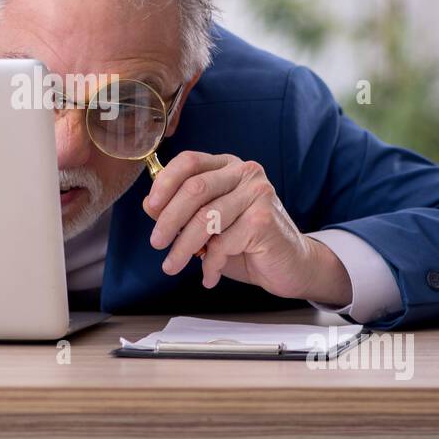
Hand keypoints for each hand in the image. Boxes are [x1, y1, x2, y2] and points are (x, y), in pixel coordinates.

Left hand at [143, 151, 352, 305]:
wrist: (289, 265)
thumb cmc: (245, 243)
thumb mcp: (207, 225)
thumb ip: (180, 211)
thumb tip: (150, 204)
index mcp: (227, 166)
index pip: (189, 161)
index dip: (165, 182)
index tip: (151, 207)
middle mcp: (245, 173)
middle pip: (195, 188)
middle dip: (168, 219)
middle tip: (156, 243)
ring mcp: (258, 193)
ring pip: (205, 219)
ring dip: (183, 248)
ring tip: (172, 266)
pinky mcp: (263, 219)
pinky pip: (222, 243)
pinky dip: (209, 264)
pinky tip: (208, 276)